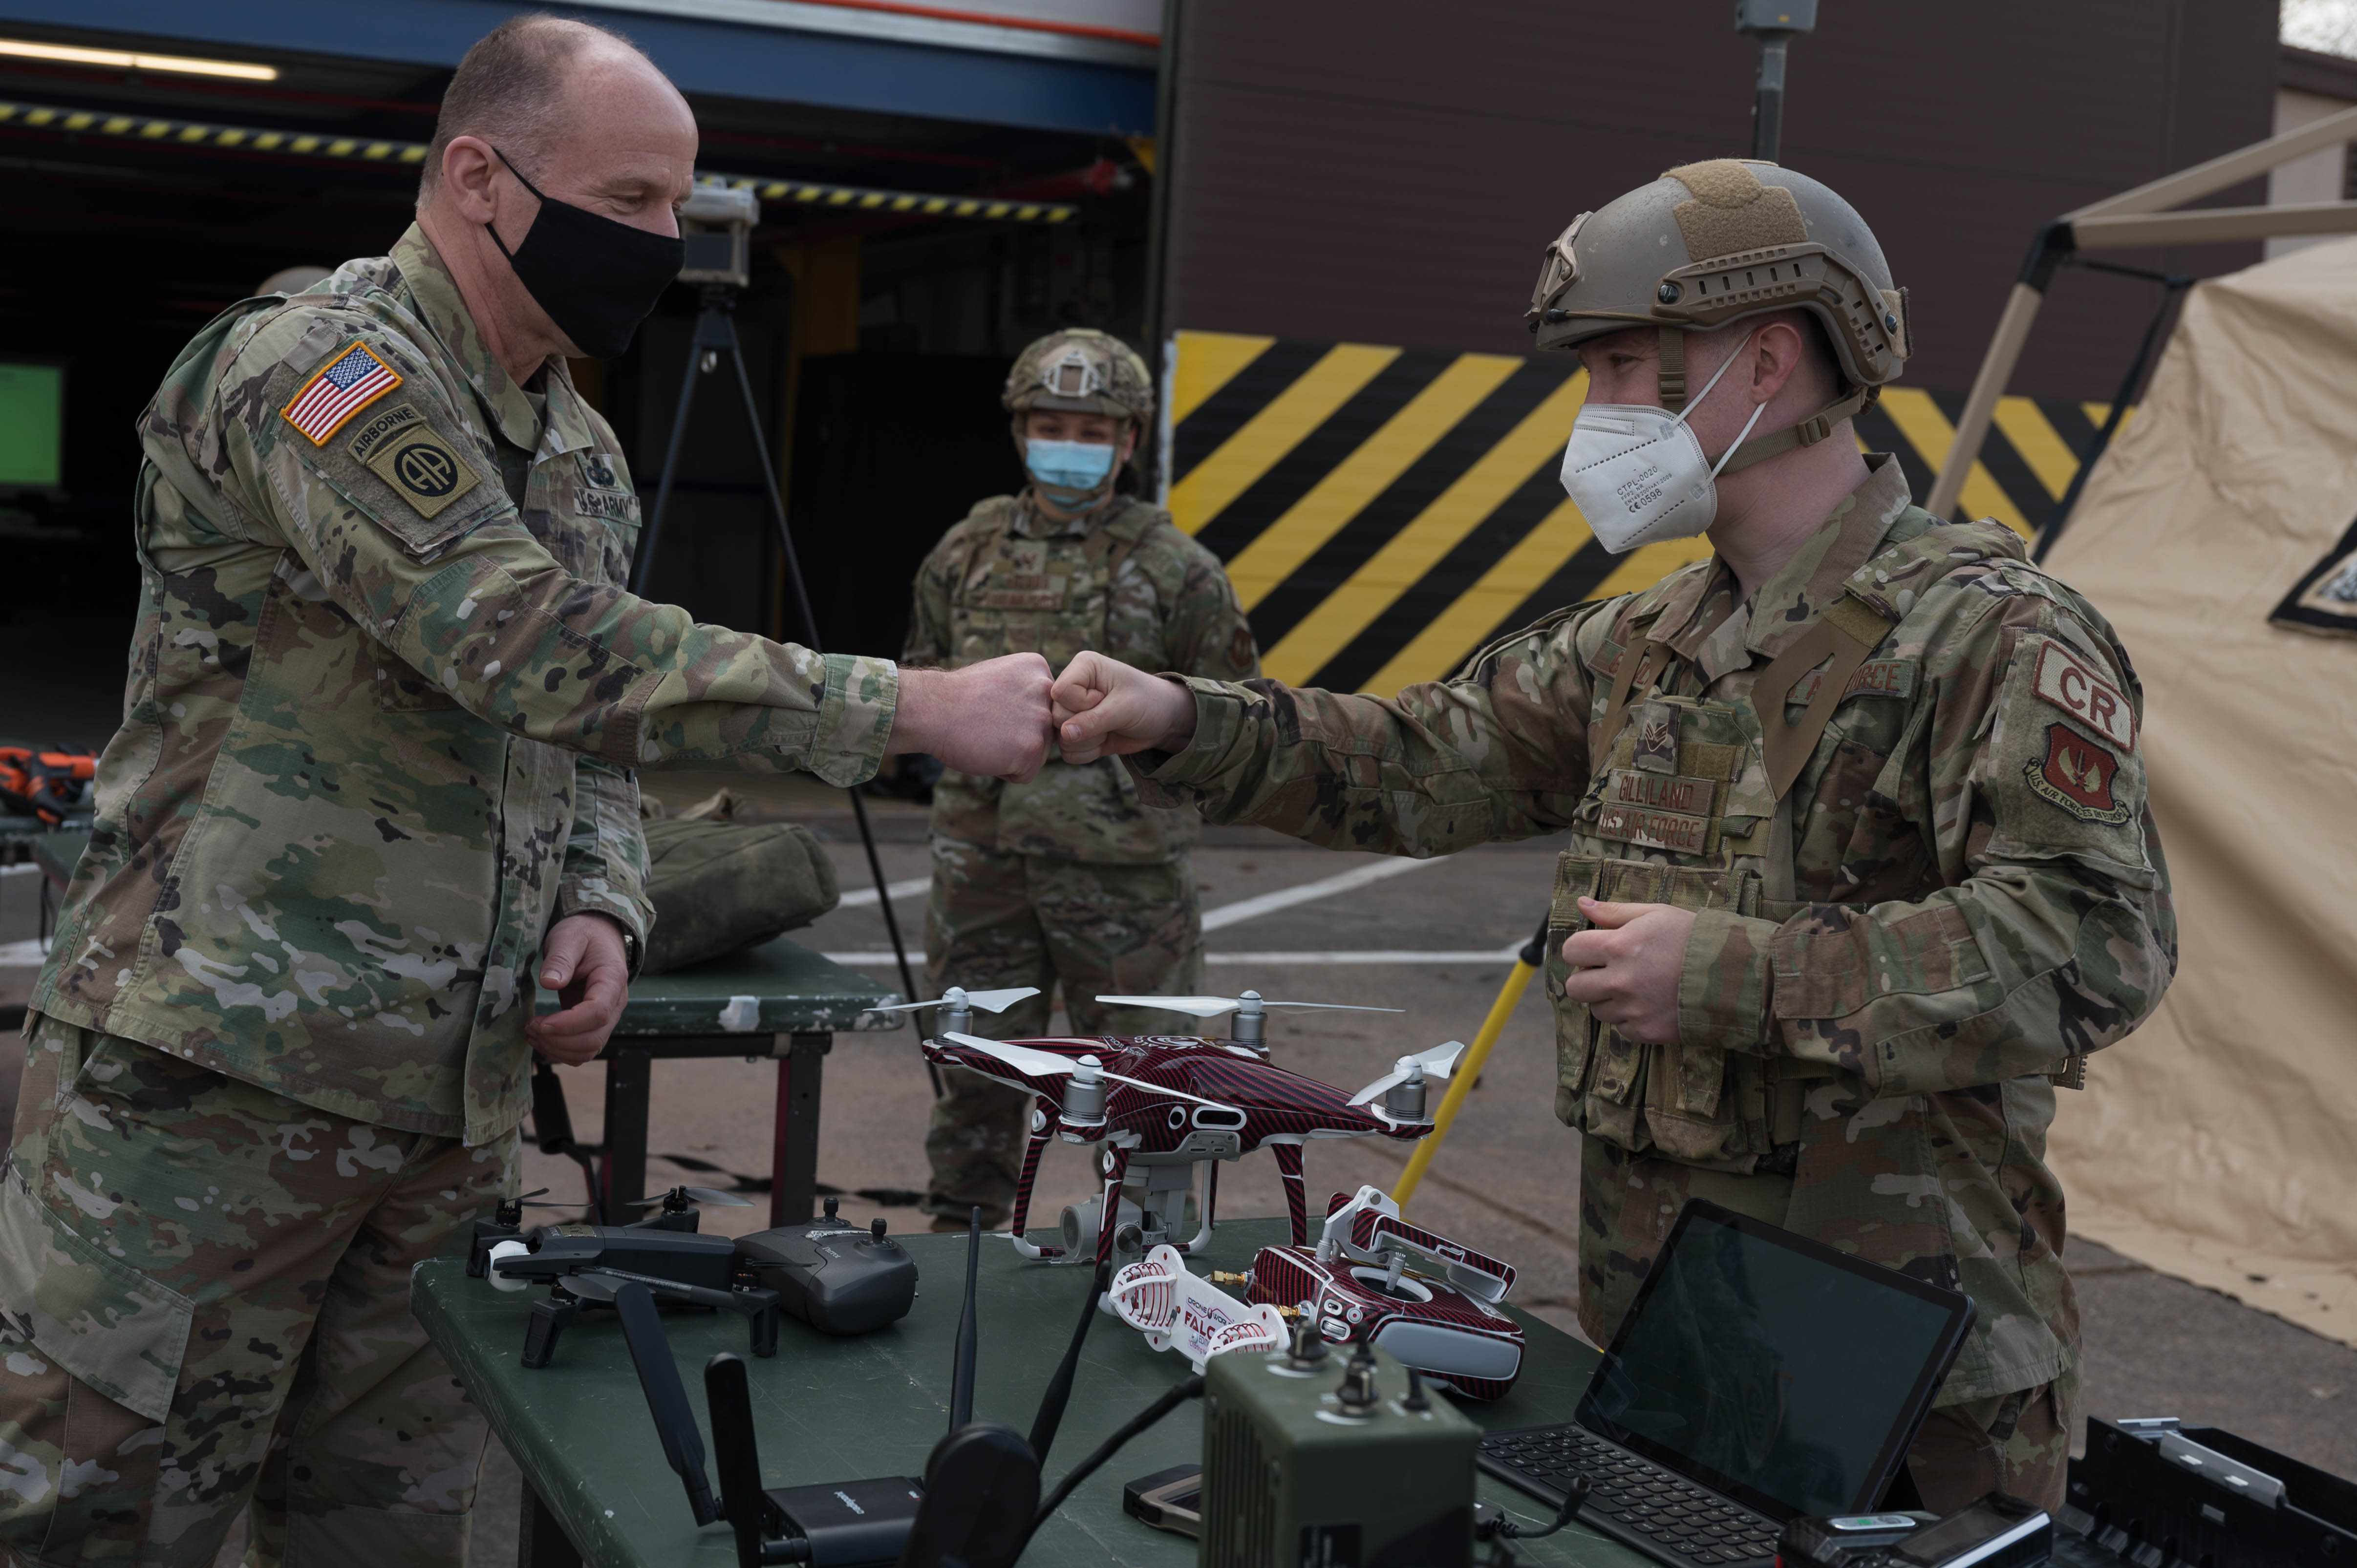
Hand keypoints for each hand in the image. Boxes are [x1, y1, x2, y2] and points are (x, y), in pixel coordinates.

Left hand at [528, 913, 630, 1064]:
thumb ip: (560, 958)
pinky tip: (540, 1037)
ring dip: (557, 1048)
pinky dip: (560, 1051)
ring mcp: (607, 1018)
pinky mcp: (594, 1025)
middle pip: (593, 1038)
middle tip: (530, 1025)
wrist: (599, 936)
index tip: (540, 1023)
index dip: (568, 1024)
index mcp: (612, 980)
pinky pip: (582, 1050)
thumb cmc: (584, 934)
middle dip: (557, 1040)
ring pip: (588, 1050)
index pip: (598, 1012)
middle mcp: (615, 1004)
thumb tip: (549, 983)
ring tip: (531, 1031)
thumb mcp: (569, 937)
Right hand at [889, 654, 1053, 781]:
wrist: (931, 710)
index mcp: (1038, 668)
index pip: (1044, 707)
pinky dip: (1004, 772)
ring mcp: (1041, 719)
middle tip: (987, 725)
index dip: (1016, 716)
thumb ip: (1025, 692)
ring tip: (986, 737)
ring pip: (1038, 754)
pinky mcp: (1033, 747)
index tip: (991, 708)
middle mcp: (1046, 690)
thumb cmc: (957, 698)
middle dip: (1018, 737)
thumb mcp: (1000, 678)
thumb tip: (1039, 715)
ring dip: (1012, 755)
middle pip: (1045, 731)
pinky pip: (1025, 774)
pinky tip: (986, 751)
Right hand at [1052, 651, 1196, 763]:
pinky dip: (1086, 752)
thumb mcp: (1124, 708)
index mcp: (1082, 667)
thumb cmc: (1148, 702)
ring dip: (1087, 742)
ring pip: (1060, 737)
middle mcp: (1073, 687)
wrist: (1164, 720)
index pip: (1060, 692)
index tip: (1106, 699)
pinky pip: (1067, 752)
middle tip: (1111, 718)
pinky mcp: (1077, 733)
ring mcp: (1072, 711)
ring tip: (1110, 728)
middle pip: (1057, 716)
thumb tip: (1065, 734)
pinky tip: (1104, 741)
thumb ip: (1093, 720)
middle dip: (1087, 726)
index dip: (1081, 704)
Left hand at [1559, 898, 1696, 1045]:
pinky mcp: (1646, 1032)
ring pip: (1597, 1009)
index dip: (1580, 949)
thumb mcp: (1656, 914)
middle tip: (1610, 971)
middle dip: (1587, 978)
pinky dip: (1630, 1018)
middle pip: (1574, 988)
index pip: (1572, 951)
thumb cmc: (1694, 938)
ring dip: (1609, 999)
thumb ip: (1614, 912)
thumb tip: (1581, 903)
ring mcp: (1633, 1010)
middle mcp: (1621, 981)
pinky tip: (1651, 1003)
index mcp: (1620, 946)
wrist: (1735, 976)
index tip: (1594, 950)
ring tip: (1637, 986)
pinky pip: (1621, 1028)